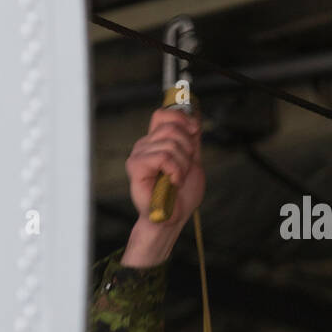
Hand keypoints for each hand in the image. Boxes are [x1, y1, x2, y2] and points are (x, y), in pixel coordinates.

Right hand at [121, 107, 204, 265]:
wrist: (173, 217)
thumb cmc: (181, 194)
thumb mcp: (192, 161)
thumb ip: (192, 139)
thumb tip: (195, 116)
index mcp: (156, 141)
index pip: (163, 115)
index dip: (181, 118)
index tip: (195, 131)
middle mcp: (145, 145)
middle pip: (171, 127)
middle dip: (188, 148)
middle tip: (184, 168)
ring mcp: (139, 154)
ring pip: (171, 144)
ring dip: (183, 165)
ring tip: (177, 179)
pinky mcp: (136, 166)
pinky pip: (163, 156)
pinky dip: (175, 171)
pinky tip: (173, 182)